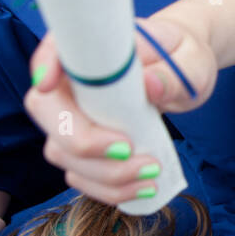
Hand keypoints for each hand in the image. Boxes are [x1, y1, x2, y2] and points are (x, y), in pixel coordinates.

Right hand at [23, 17, 217, 205]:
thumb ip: (174, 73)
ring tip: (151, 172)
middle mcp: (71, 81)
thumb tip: (150, 85)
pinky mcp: (86, 147)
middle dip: (81, 140)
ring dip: (102, 173)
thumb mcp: (190, 60)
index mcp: (92, 47)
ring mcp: (73, 117)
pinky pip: (81, 174)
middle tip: (128, 149)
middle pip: (46, 109)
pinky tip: (143, 187)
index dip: (44, 64)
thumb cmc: (181, 56)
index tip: (49, 82)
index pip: (54, 48)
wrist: (183, 70)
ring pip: (61, 151)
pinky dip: (108, 188)